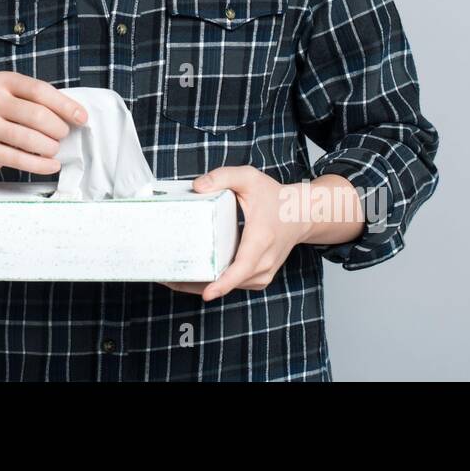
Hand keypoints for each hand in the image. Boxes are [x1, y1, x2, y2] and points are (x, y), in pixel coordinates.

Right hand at [0, 71, 87, 176]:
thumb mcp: (17, 100)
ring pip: (28, 138)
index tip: (82, 118)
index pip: (39, 90)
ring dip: (50, 147)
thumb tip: (78, 116)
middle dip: (57, 128)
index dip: (65, 105)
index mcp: (3, 81)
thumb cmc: (4, 116)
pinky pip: (18, 159)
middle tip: (63, 135)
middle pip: (36, 115)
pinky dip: (41, 164)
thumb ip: (42, 103)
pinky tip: (52, 165)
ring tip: (55, 149)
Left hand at [157, 166, 310, 301]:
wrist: (302, 214)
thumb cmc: (275, 197)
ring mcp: (263, 273)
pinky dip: (216, 284)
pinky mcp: (260, 277)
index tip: (208, 293)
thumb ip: (222, 177)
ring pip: (231, 286)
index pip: (243, 267)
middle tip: (167, 279)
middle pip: (230, 282)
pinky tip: (195, 278)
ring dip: (204, 286)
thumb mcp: (249, 178)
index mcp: (261, 239)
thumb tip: (197, 187)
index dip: (225, 283)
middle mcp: (264, 262)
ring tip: (174, 280)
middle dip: (198, 284)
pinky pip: (236, 285)